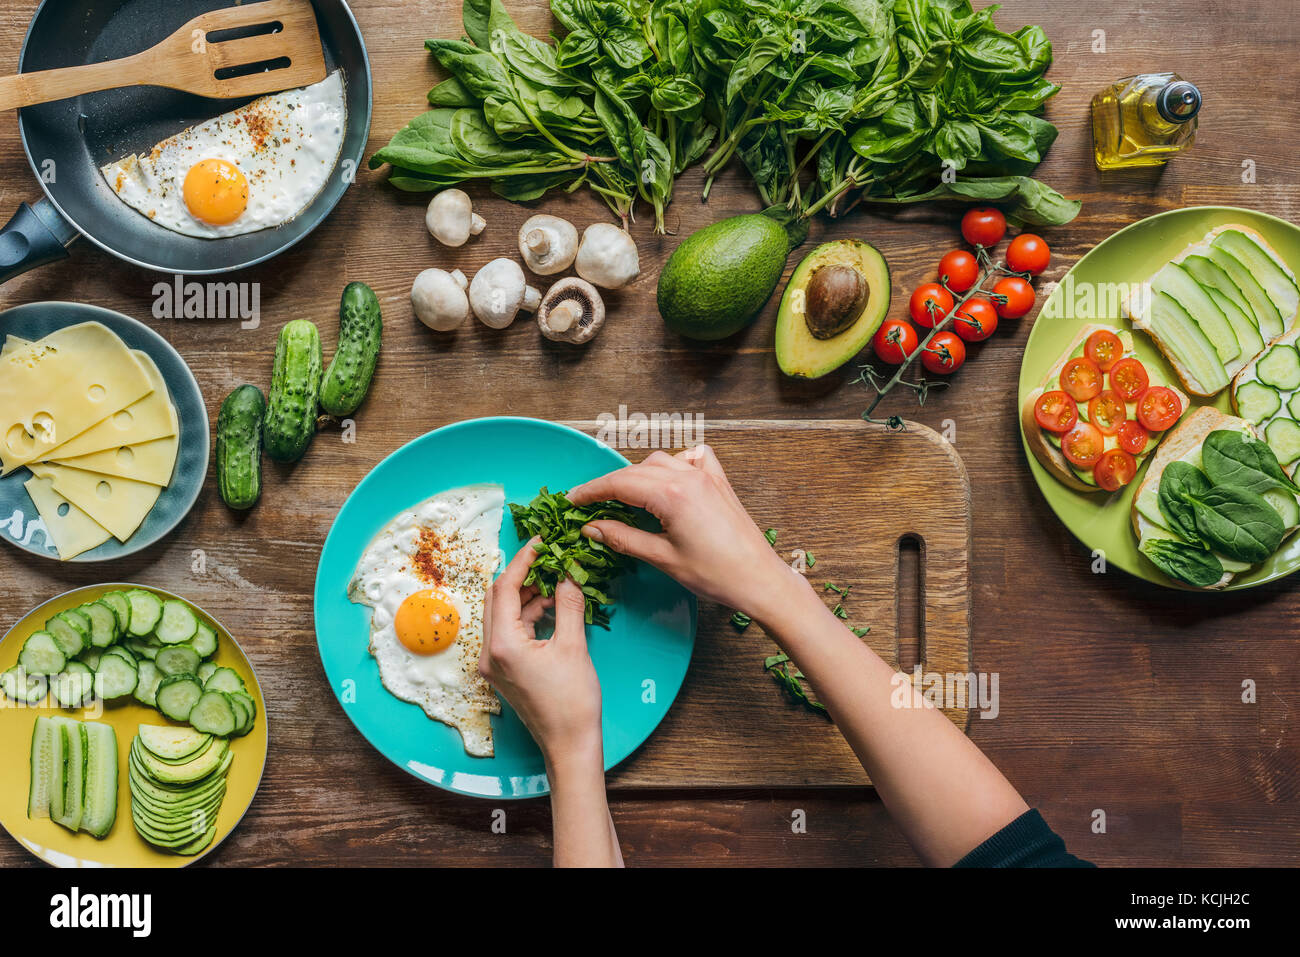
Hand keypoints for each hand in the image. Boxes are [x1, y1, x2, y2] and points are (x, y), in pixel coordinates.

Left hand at [480, 538, 602, 767]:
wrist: (569, 745)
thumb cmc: (572, 702)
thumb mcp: (573, 646)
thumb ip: (567, 604)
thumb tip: (568, 572)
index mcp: (503, 645)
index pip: (504, 588)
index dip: (523, 560)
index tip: (542, 542)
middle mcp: (489, 653)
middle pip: (495, 597)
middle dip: (520, 575)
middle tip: (548, 558)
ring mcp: (493, 663)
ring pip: (502, 614)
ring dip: (525, 595)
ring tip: (555, 581)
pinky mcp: (503, 670)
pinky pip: (509, 631)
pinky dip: (526, 615)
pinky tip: (550, 607)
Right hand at [568, 445, 801, 619]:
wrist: (760, 579)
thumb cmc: (716, 574)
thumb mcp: (663, 558)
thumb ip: (624, 538)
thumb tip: (593, 528)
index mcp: (672, 494)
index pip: (619, 483)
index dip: (591, 491)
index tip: (572, 500)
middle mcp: (689, 477)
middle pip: (635, 471)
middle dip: (609, 484)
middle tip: (589, 503)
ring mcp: (707, 476)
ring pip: (661, 462)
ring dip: (638, 474)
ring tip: (623, 497)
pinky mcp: (720, 483)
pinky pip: (692, 458)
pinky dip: (675, 463)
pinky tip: (668, 478)